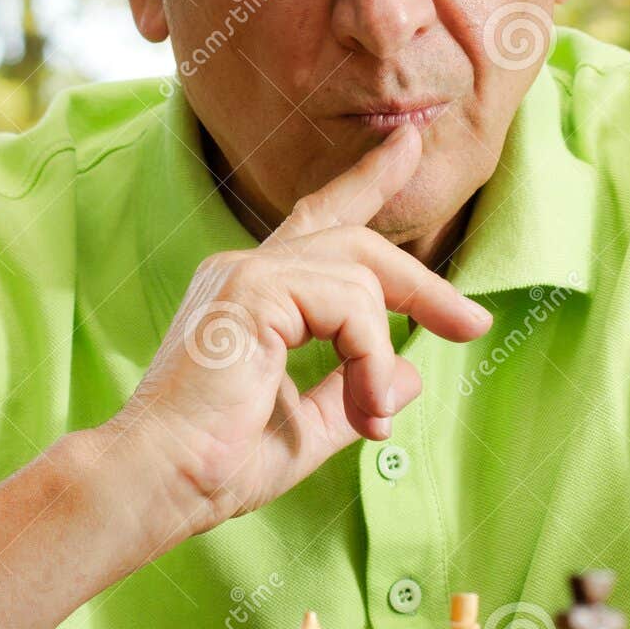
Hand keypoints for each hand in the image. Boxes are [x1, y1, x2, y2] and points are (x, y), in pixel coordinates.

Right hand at [98, 124, 491, 535]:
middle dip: (420, 278)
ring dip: (382, 352)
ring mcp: (245, 273)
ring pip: (359, 274)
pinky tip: (365, 406)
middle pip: (354, 239)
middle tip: (473, 322)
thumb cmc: (213, 464)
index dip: (367, 183)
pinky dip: (369, 357)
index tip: (408, 145)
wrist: (156, 482)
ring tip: (376, 417)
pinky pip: (349, 304)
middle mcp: (245, 270)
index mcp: (252, 295)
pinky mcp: (251, 291)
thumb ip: (353, 397)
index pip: (320, 222)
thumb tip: (410, 374)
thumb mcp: (305, 429)